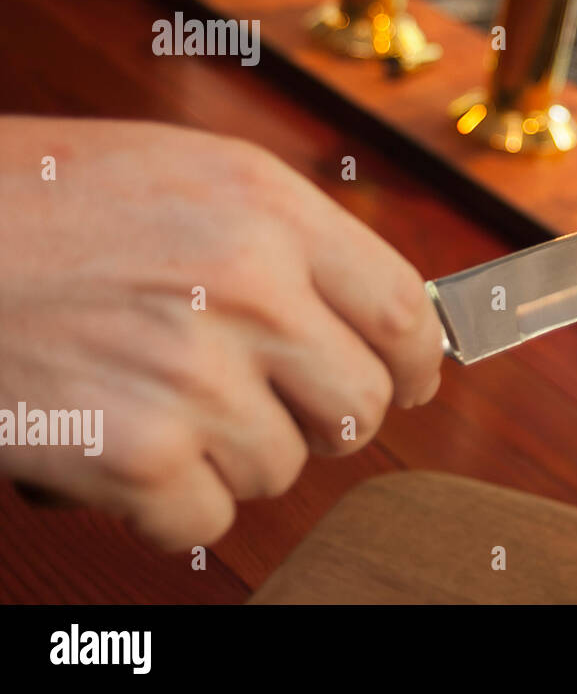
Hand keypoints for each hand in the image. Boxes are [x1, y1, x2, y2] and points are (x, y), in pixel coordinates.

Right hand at [0, 117, 442, 548]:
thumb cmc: (31, 203)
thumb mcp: (181, 175)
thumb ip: (283, 237)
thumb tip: (370, 309)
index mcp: (268, 209)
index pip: (402, 310)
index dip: (419, 360)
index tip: (415, 381)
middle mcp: (248, 287)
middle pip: (361, 403)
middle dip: (327, 420)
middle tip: (273, 409)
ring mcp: (196, 372)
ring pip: (281, 467)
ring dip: (228, 455)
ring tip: (154, 402)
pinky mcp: (136, 451)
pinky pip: (205, 519)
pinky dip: (165, 505)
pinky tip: (117, 447)